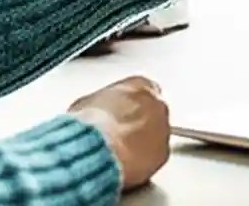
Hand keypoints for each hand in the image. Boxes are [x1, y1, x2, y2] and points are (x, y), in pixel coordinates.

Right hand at [69, 76, 170, 190]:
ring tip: (122, 150)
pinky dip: (145, 160)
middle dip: (140, 121)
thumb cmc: (90, 124)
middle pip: (153, 112)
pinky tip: (127, 163)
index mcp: (138, 85)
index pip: (143, 89)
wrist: (97, 148)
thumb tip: (94, 114)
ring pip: (156, 134)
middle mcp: (155, 104)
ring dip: (144, 141)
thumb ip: (101, 104)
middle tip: (121, 133)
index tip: (122, 112)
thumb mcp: (85, 104)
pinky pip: (156, 156)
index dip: (130, 104)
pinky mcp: (162, 153)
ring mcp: (162, 129)